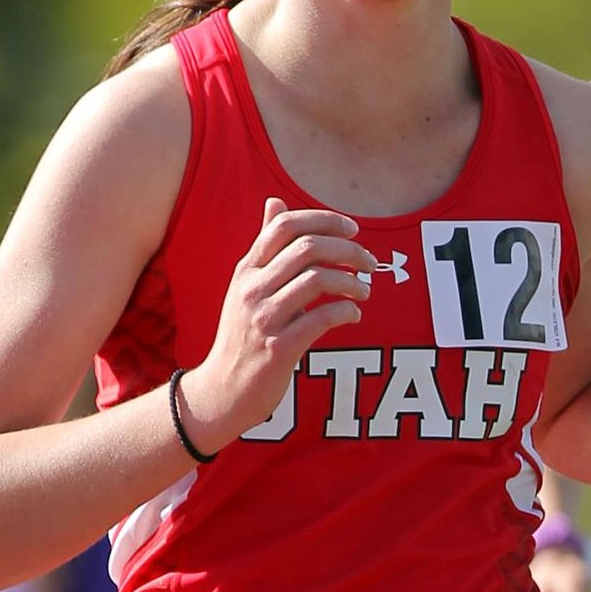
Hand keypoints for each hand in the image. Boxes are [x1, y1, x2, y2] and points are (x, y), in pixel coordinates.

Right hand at [181, 197, 372, 447]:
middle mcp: (252, 288)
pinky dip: (346, 311)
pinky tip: (353, 314)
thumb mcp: (246, 286)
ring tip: (364, 290)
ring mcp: (263, 318)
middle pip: (307, 248)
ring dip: (352, 282)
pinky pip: (321, 318)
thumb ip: (266, 247)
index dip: (324, 219)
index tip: (352, 230)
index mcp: (247, 269)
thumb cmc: (242, 335)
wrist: (221, 390)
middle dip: (348, 250)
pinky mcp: (277, 348)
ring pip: (318, 279)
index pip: (285, 225)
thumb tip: (275, 201)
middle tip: (369, 261)